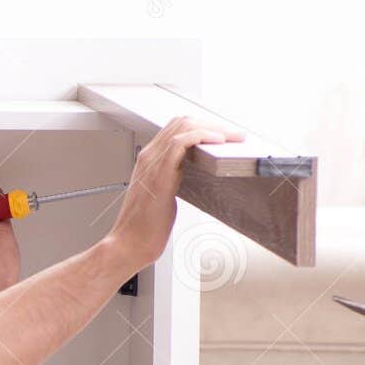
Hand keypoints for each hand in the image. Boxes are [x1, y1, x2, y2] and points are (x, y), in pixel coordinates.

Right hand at [106, 115, 244, 271]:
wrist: (130, 243)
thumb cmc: (145, 227)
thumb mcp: (162, 195)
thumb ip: (173, 180)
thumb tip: (190, 176)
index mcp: (149, 159)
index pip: (175, 128)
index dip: (202, 126)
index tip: (223, 135)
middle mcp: (149, 156)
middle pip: (182, 122)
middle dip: (212, 124)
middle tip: (233, 134)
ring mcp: (153, 162)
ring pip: (184, 127)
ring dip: (212, 128)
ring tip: (231, 137)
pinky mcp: (160, 173)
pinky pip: (181, 143)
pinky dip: (202, 136)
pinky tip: (217, 141)